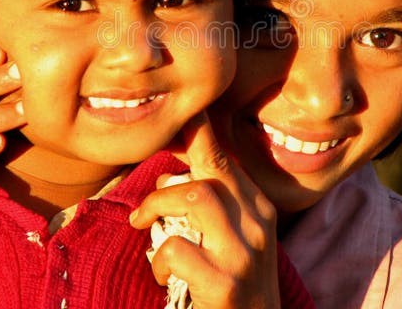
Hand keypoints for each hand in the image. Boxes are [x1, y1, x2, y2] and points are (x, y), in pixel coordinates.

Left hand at [130, 113, 280, 308]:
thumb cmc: (237, 286)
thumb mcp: (235, 241)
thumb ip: (213, 208)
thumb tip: (167, 177)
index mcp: (259, 209)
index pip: (224, 157)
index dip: (197, 130)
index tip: (178, 115)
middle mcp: (257, 224)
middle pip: (210, 172)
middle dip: (164, 185)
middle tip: (142, 211)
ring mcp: (244, 254)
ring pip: (196, 197)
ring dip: (157, 210)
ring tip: (145, 232)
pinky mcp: (226, 284)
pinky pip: (177, 249)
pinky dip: (159, 259)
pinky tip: (162, 274)